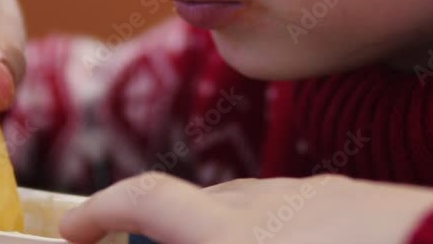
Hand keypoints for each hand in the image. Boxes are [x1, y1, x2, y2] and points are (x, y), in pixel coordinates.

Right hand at [58, 173, 432, 243]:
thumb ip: (212, 240)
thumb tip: (178, 236)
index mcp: (243, 238)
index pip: (148, 201)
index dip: (101, 213)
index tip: (73, 233)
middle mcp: (276, 205)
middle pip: (197, 202)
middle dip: (166, 232)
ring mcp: (321, 193)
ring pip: (251, 203)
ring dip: (224, 230)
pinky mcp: (358, 194)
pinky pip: (297, 204)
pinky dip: (275, 227)